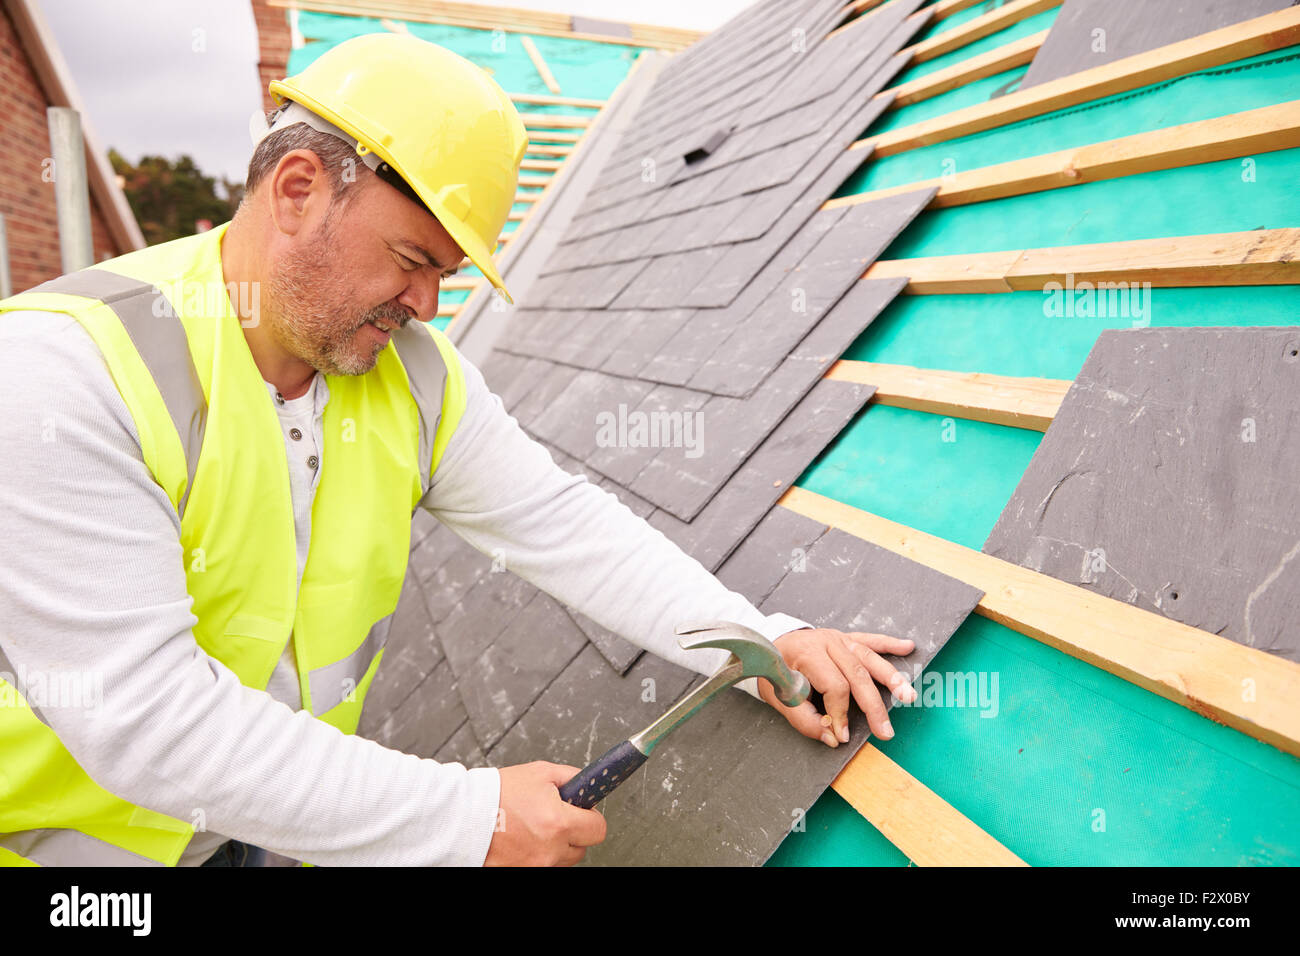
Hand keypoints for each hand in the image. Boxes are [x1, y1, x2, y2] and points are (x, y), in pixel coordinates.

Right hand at [484, 761, 606, 865]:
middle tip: (552, 817)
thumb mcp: (540, 773)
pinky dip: (537, 855)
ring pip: (562, 859)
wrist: (464, 815)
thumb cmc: (498, 793)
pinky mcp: (522, 872)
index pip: (598, 829)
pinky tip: (523, 840)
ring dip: (555, 846)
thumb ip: (571, 778)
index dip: (590, 816)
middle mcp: (550, 850)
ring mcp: (536, 866)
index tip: (582, 811)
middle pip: (581, 848)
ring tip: (533, 827)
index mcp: (559, 823)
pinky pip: (542, 865)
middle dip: (573, 832)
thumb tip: (588, 785)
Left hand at [757, 629, 917, 746]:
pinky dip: (890, 644)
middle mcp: (827, 643)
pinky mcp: (846, 638)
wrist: (769, 644)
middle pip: (857, 675)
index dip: (840, 713)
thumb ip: (804, 720)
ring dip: (891, 678)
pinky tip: (908, 647)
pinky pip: (870, 640)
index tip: (842, 735)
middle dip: (873, 706)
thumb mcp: (779, 697)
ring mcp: (838, 639)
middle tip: (885, 731)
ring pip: (869, 658)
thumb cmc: (775, 671)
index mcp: (808, 654)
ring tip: (908, 696)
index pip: (834, 686)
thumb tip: (832, 738)